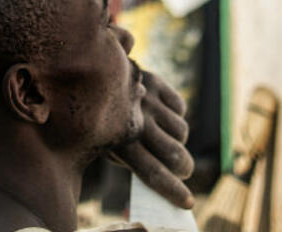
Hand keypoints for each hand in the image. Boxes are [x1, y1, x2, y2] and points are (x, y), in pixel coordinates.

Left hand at [109, 69, 194, 208]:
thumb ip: (137, 163)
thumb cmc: (107, 123)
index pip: (153, 172)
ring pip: (182, 132)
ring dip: (178, 139)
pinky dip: (175, 114)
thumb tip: (168, 180)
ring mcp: (146, 101)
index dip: (173, 190)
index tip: (188, 202)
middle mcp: (135, 121)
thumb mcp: (114, 147)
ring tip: (161, 133)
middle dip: (184, 169)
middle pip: (175, 155)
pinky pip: (180, 108)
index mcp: (120, 143)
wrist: (93, 80)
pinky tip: (158, 111)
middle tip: (183, 170)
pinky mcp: (155, 83)